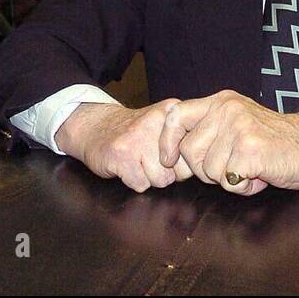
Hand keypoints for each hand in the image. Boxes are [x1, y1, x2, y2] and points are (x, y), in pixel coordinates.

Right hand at [56, 100, 194, 192]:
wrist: (94, 126)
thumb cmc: (135, 133)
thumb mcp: (163, 125)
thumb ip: (185, 140)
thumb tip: (203, 169)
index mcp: (172, 112)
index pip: (194, 152)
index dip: (182, 162)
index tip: (168, 155)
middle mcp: (157, 121)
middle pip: (180, 170)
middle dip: (168, 172)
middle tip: (150, 159)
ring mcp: (139, 137)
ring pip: (162, 180)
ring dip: (150, 178)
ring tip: (138, 162)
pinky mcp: (122, 154)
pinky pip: (141, 184)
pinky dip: (133, 181)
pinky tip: (126, 166)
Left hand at [158, 90, 298, 193]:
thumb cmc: (277, 142)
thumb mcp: (239, 124)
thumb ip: (211, 130)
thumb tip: (174, 154)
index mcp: (221, 101)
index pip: (176, 115)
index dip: (167, 141)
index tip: (169, 160)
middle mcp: (227, 109)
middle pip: (190, 152)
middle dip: (207, 171)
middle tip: (235, 167)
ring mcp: (239, 127)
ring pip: (209, 171)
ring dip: (229, 180)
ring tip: (252, 168)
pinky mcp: (250, 148)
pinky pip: (229, 181)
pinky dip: (244, 187)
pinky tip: (261, 175)